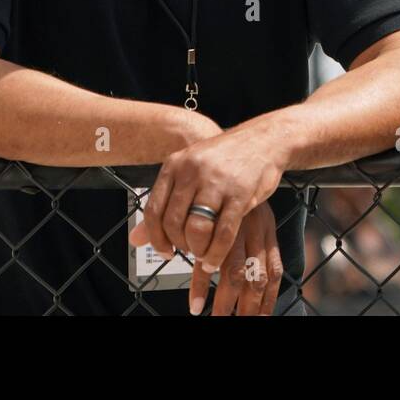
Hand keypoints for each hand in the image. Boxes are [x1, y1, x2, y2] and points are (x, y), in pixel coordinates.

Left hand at [131, 126, 285, 314]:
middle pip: (173, 223)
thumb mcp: (190, 170)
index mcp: (175, 165)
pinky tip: (215, 259)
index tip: (165, 251)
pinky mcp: (240, 194)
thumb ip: (165, 202)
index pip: (154, 210)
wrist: (263, 139)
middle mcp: (192, 171)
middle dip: (179, 245)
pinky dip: (216, 253)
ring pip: (196, 230)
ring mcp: (217, 182)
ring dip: (198, 250)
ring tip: (203, 254)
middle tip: (189, 251)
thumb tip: (135, 238)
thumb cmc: (225, 158)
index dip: (155, 238)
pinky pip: (223, 233)